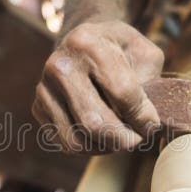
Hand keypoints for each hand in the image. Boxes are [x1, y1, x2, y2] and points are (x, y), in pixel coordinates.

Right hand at [32, 21, 163, 152]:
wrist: (84, 43)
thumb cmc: (120, 49)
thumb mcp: (144, 51)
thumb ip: (151, 82)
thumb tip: (145, 123)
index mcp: (88, 43)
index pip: (122, 93)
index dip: (143, 116)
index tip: (152, 124)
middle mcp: (60, 65)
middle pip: (94, 122)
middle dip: (123, 140)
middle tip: (137, 139)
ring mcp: (44, 87)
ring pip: (77, 140)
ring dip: (105, 147)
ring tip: (121, 139)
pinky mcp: (38, 106)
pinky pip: (64, 143)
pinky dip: (88, 148)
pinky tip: (103, 137)